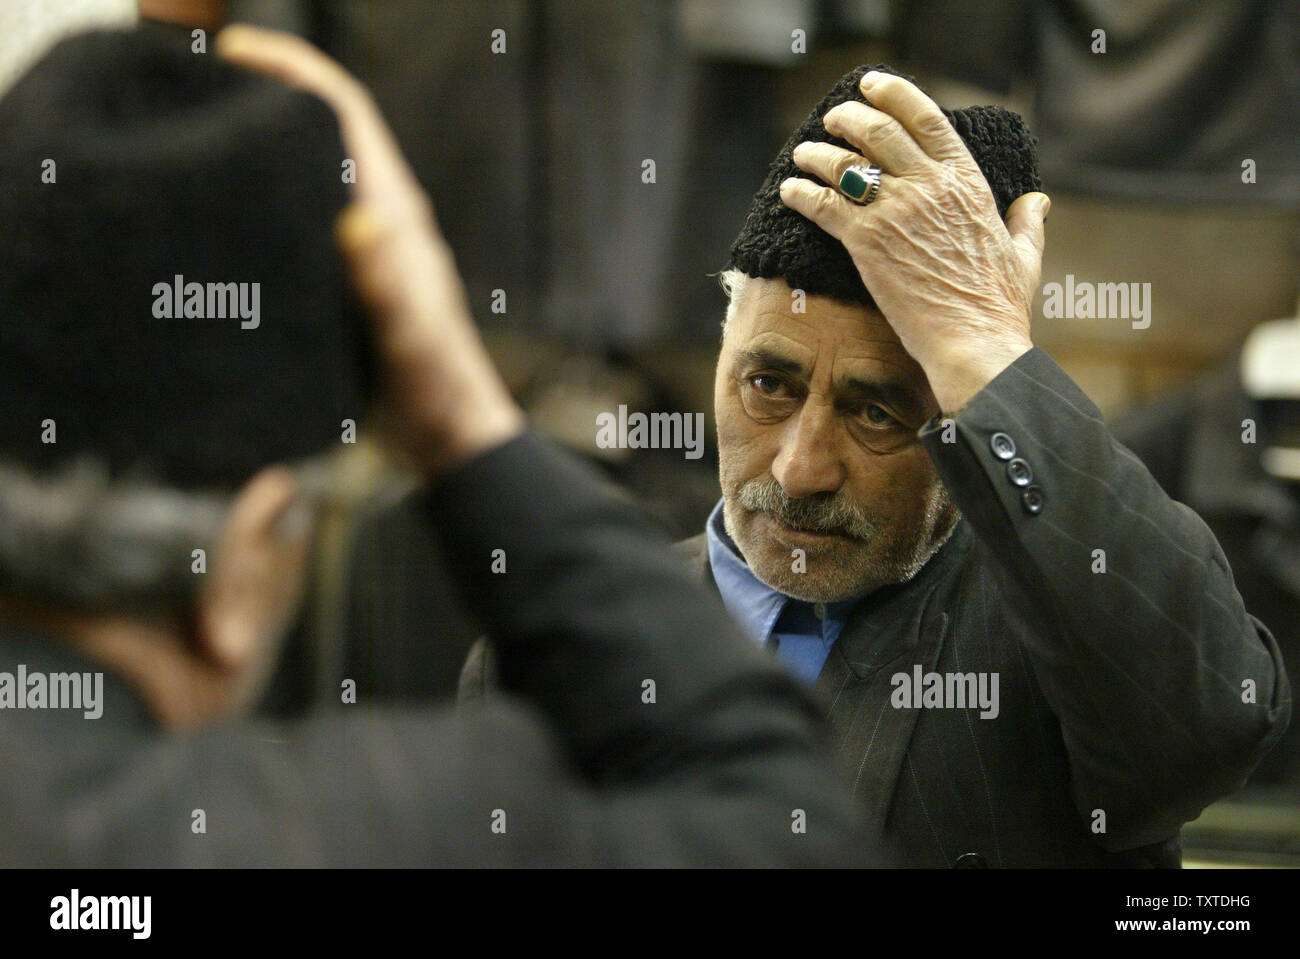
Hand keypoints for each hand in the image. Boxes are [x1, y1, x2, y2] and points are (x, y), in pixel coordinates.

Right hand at [216, 25, 523, 475]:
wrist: (446, 440)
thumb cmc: (437, 386)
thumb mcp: (410, 334)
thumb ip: (387, 281)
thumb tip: (359, 219)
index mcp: (393, 213)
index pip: (346, 114)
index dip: (295, 72)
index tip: (236, 52)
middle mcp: (373, 221)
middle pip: (317, 136)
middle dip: (262, 101)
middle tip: (193, 93)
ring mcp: (355, 253)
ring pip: (300, 183)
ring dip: (255, 156)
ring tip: (188, 146)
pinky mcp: (337, 287)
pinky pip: (290, 233)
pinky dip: (255, 213)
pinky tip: (213, 228)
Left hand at [779, 71, 1049, 412]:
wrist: (972, 341)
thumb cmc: (997, 305)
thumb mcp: (1025, 253)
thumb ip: (1027, 221)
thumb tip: (1037, 201)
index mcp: (966, 182)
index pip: (927, 119)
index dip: (896, 95)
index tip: (873, 85)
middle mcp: (929, 187)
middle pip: (877, 131)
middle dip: (847, 118)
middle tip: (832, 120)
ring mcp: (895, 211)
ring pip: (844, 164)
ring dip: (817, 154)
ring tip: (804, 155)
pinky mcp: (866, 242)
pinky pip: (824, 205)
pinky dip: (802, 194)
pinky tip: (790, 192)